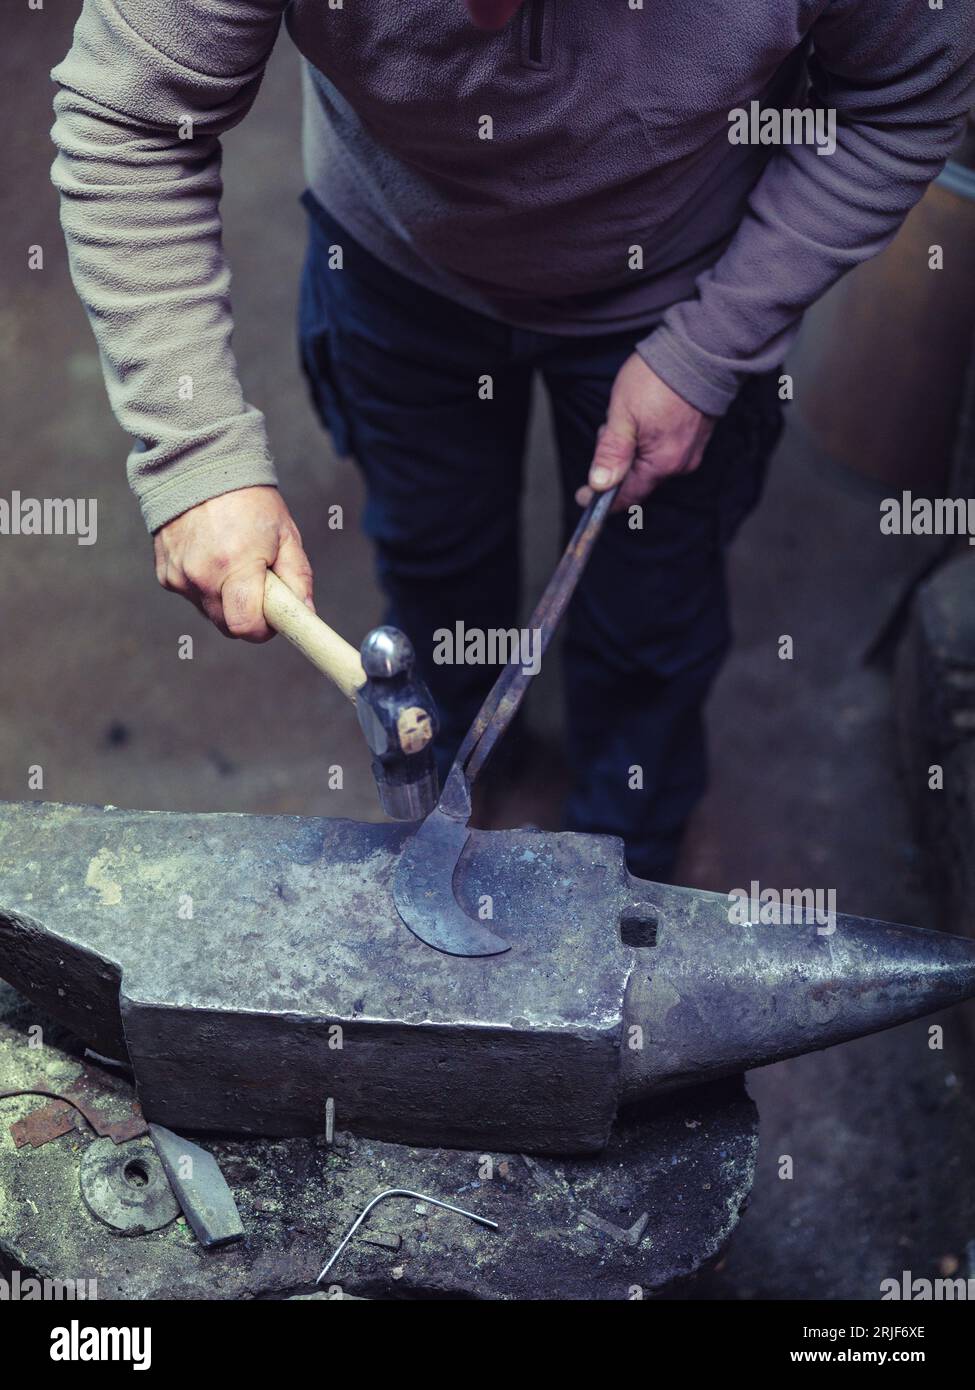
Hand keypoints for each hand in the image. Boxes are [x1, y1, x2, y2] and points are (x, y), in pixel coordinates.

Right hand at [153, 485, 313, 640]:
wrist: (199, 467)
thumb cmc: (249, 500)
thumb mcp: (285, 534)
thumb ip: (298, 578)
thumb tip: (305, 614)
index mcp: (235, 565)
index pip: (247, 627)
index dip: (264, 629)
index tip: (274, 616)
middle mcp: (201, 575)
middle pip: (228, 626)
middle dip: (248, 615)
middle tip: (259, 584)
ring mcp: (179, 576)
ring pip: (210, 612)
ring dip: (226, 600)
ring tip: (234, 561)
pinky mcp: (165, 575)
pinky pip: (192, 596)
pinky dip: (205, 587)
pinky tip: (212, 556)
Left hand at [576, 354, 714, 511]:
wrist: (700, 349)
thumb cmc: (658, 379)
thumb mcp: (623, 415)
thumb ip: (611, 453)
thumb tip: (599, 485)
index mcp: (661, 463)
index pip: (628, 495)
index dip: (602, 499)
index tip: (583, 496)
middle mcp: (680, 464)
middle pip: (639, 478)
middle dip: (618, 462)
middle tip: (606, 429)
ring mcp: (692, 450)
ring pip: (652, 462)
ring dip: (633, 449)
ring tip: (630, 416)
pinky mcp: (698, 436)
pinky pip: (667, 449)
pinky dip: (650, 440)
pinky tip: (647, 415)